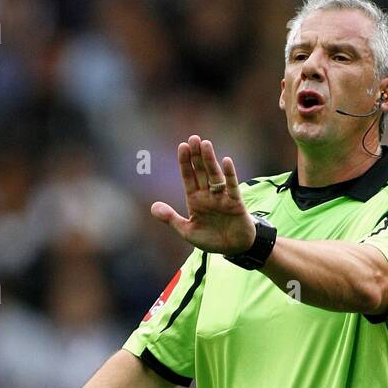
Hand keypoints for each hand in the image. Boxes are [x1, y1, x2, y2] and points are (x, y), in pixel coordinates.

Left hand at [151, 136, 255, 254]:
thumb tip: (153, 208)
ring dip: (210, 160)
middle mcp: (208, 194)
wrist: (233, 249)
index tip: (182, 146)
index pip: (188, 177)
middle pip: (201, 171)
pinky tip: (226, 161)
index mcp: (195, 199)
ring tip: (205, 144)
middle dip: (197, 156)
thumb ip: (171, 219)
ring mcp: (222, 197)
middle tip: (193, 138)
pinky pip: (232, 187)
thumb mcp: (187, 232)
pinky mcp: (235, 202)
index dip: (185, 162)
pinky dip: (229, 175)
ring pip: (215, 175)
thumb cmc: (211, 239)